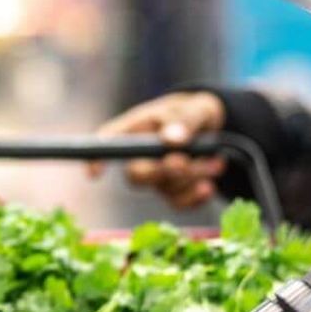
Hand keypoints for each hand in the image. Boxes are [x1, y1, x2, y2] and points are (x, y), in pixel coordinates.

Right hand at [93, 90, 228, 209]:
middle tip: (188, 161)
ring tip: (216, 162)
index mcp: (136, 128)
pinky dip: (195, 197)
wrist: (214, 126)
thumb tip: (171, 139)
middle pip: (137, 175)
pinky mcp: (172, 191)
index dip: (96, 158)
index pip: (108, 142)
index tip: (94, 173)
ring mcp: (155, 175)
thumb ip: (184, 121)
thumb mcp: (195, 108)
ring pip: (164, 188)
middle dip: (164, 172)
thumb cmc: (195, 110)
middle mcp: (139, 155)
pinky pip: (177, 203)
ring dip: (191, 178)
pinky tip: (209, 186)